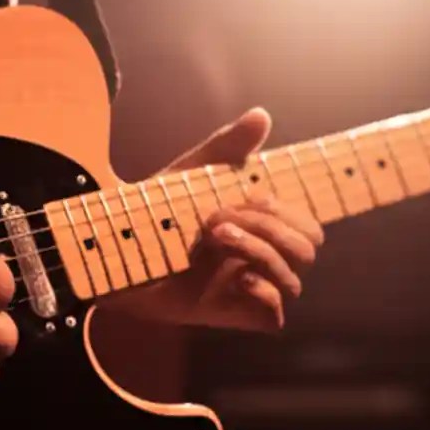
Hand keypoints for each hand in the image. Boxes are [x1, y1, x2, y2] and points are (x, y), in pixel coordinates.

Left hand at [102, 108, 323, 331]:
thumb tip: (261, 114)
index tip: (256, 196)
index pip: (309, 224)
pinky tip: (237, 277)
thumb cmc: (161, 210)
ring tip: (216, 236)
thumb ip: (228, 146)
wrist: (121, 247)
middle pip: (307, 248)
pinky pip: (274, 315)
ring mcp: (249, 285)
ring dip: (261, 252)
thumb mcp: (194, 173)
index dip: (293, 211)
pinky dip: (264, 293)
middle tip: (222, 217)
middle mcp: (262, 256)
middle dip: (272, 227)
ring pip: (293, 279)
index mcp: (261, 227)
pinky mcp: (233, 312)